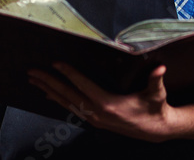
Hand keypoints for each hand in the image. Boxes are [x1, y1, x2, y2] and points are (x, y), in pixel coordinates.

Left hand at [28, 63, 177, 142]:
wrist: (156, 129)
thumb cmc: (155, 108)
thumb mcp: (157, 94)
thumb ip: (156, 80)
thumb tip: (160, 69)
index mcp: (108, 105)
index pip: (83, 86)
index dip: (69, 73)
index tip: (56, 63)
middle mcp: (97, 113)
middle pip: (68, 95)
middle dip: (49, 82)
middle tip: (33, 72)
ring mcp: (94, 119)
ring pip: (66, 103)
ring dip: (49, 91)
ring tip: (34, 81)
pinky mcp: (95, 121)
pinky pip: (72, 109)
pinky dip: (58, 101)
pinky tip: (48, 95)